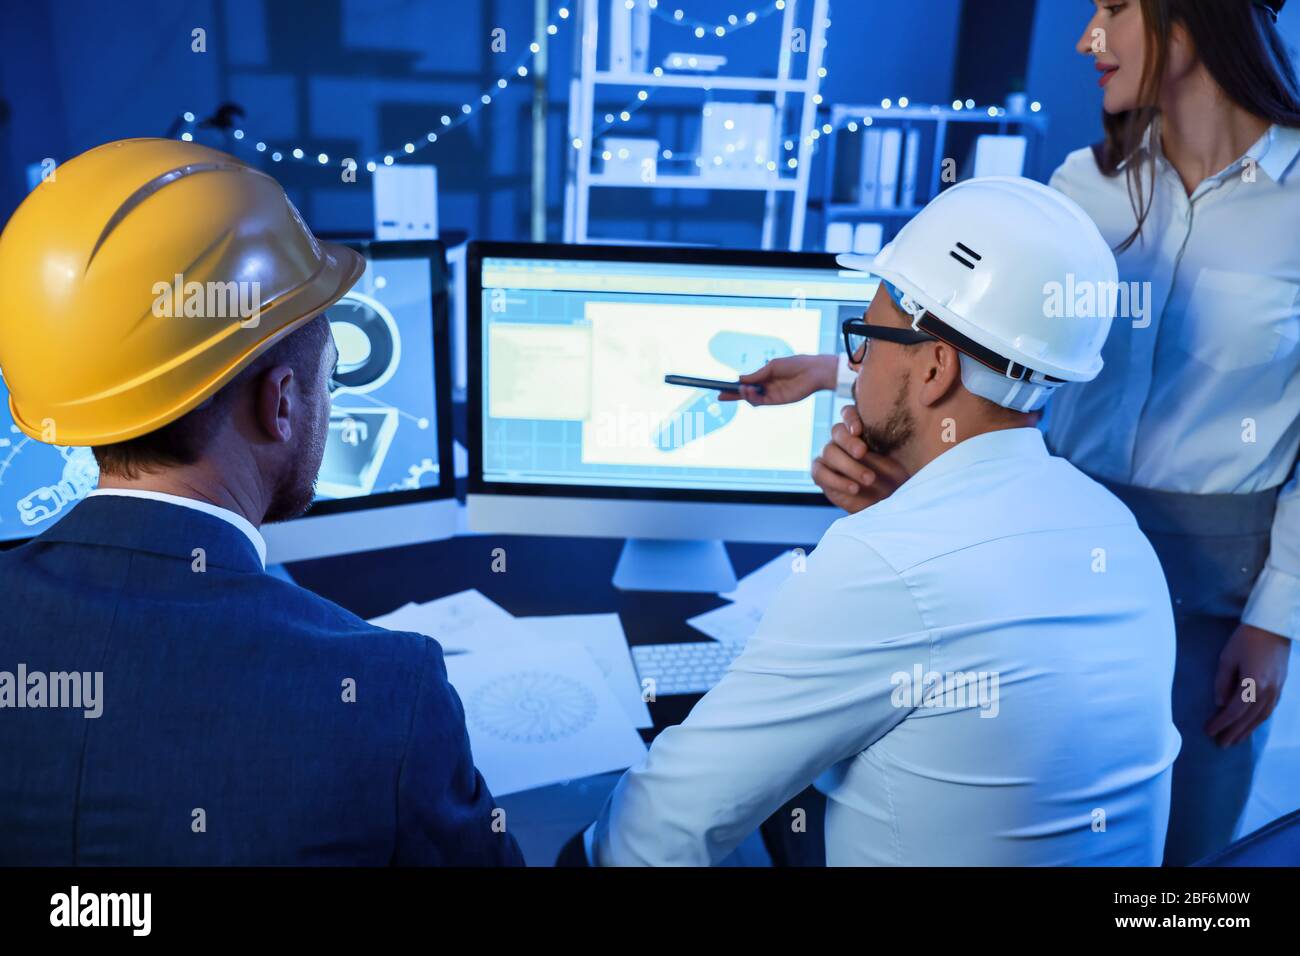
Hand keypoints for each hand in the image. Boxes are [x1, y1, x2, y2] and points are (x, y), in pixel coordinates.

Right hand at [719, 354, 837, 405]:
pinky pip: (761, 402)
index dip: (733, 386)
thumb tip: (739, 379)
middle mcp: (766, 387)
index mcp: (764, 377)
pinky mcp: (778, 401)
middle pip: (746, 393)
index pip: (746, 383)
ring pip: (752, 399)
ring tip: (741, 390)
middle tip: (720, 395)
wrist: (813, 370)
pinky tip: (749, 392)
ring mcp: (771, 395)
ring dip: (744, 395)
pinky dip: (753, 398)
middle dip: (732, 395)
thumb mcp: (772, 366)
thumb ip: (757, 375)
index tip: (721, 387)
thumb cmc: (795, 364)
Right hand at [811, 404, 908, 513]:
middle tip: (862, 453)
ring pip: (829, 452)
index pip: (848, 413)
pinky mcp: (822, 475)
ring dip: (849, 466)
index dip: (850, 418)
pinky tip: (854, 489)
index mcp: (860, 430)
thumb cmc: (895, 476)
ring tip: (869, 479)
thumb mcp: (900, 458)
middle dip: (849, 441)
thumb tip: (901, 423)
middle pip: (837, 431)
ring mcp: (830, 457)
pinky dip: (837, 481)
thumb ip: (892, 442)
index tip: (859, 430)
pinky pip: (820, 473)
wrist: (886, 501)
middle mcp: (842, 440)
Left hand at [1205, 623, 1290, 746]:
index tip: (1209, 731)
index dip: (1221, 723)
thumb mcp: (1227, 658)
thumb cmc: (1246, 639)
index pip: (1235, 711)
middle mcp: (1268, 692)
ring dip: (1246, 731)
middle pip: (1248, 719)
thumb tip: (1219, 704)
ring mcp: (1277, 691)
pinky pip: (1268, 710)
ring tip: (1234, 741)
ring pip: (1260, 718)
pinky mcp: (1280, 687)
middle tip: (1220, 745)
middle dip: (1233, 733)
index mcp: (1254, 684)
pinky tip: (1250, 726)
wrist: (1273, 627)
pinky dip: (1257, 721)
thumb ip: (1222, 682)